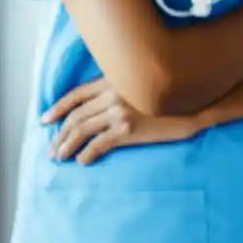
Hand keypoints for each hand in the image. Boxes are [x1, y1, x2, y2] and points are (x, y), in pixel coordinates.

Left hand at [43, 78, 202, 164]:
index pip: (75, 94)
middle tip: (53, 148)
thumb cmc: (172, 94)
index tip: (45, 120)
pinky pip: (98, 145)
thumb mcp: (143, 83)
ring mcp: (119, 112)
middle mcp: (112, 94)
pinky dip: (86, 154)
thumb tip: (104, 103)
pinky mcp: (128, 130)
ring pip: (81, 131)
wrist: (197, 103)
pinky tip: (83, 161)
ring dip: (67, 145)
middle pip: (76, 116)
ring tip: (61, 157)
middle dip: (60, 134)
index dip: (57, 108)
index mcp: (113, 80)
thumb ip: (123, 87)